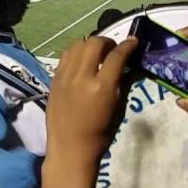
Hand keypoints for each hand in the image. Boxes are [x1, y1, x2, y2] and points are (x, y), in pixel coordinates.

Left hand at [45, 36, 137, 164]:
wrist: (70, 146)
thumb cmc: (100, 133)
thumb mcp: (119, 109)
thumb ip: (123, 84)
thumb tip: (130, 67)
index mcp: (102, 86)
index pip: (116, 56)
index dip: (127, 46)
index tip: (133, 41)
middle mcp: (81, 77)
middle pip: (93, 44)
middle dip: (107, 41)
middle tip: (113, 48)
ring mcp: (64, 76)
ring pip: (76, 45)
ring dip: (90, 44)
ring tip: (98, 52)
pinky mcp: (54, 79)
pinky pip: (65, 56)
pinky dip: (76, 52)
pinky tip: (82, 59)